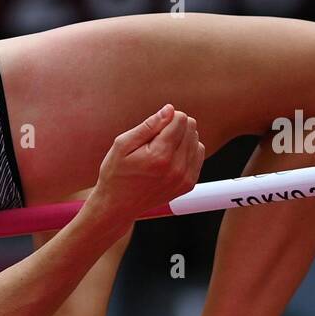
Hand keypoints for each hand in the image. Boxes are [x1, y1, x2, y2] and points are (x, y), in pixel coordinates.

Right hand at [90, 104, 204, 224]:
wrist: (117, 206)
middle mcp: (176, 167)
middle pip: (191, 127)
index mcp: (160, 155)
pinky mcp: (188, 184)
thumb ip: (148, 126)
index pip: (180, 118)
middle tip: (155, 140)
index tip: (153, 129)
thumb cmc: (116, 173)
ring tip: (161, 150)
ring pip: (196, 140)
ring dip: (181, 139)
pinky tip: (170, 158)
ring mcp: (184, 178)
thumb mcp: (122, 145)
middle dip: (174, 127)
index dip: (166, 117)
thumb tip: (169, 109)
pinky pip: (198, 155)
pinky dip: (186, 152)